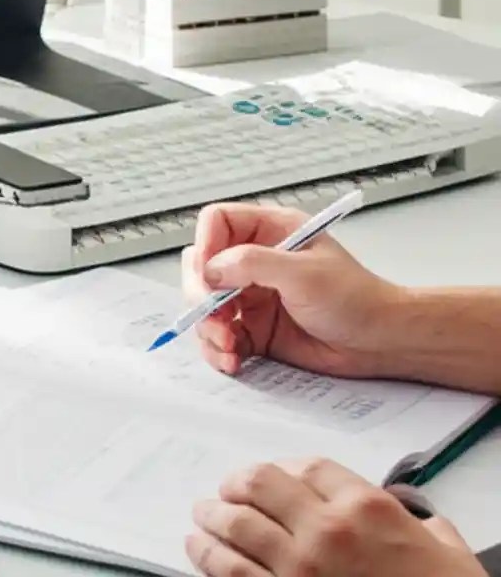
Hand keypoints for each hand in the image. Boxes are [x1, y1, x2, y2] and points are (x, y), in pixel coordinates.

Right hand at [181, 203, 399, 376]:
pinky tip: (232, 359)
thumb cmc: (356, 300)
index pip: (218, 223)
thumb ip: (252, 264)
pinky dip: (217, 350)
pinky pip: (219, 336)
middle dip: (200, 296)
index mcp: (270, 232)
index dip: (206, 245)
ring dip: (207, 328)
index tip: (207, 275)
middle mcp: (256, 262)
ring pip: (205, 306)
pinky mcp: (254, 329)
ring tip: (227, 345)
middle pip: (202, 267)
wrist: (380, 343)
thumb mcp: (304, 273)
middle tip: (213, 317)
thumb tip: (210, 269)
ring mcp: (252, 296)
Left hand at [187, 458, 485, 576]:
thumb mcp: (445, 553)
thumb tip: (417, 522)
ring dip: (212, 515)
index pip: (308, 467)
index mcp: (368, 509)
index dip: (282, 467)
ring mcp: (299, 567)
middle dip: (237, 484)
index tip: (271, 474)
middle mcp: (327, 530)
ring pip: (237, 524)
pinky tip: (197, 546)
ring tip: (203, 514)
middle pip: (261, 485)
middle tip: (226, 490)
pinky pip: (230, 570)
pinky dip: (207, 554)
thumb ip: (421, 526)